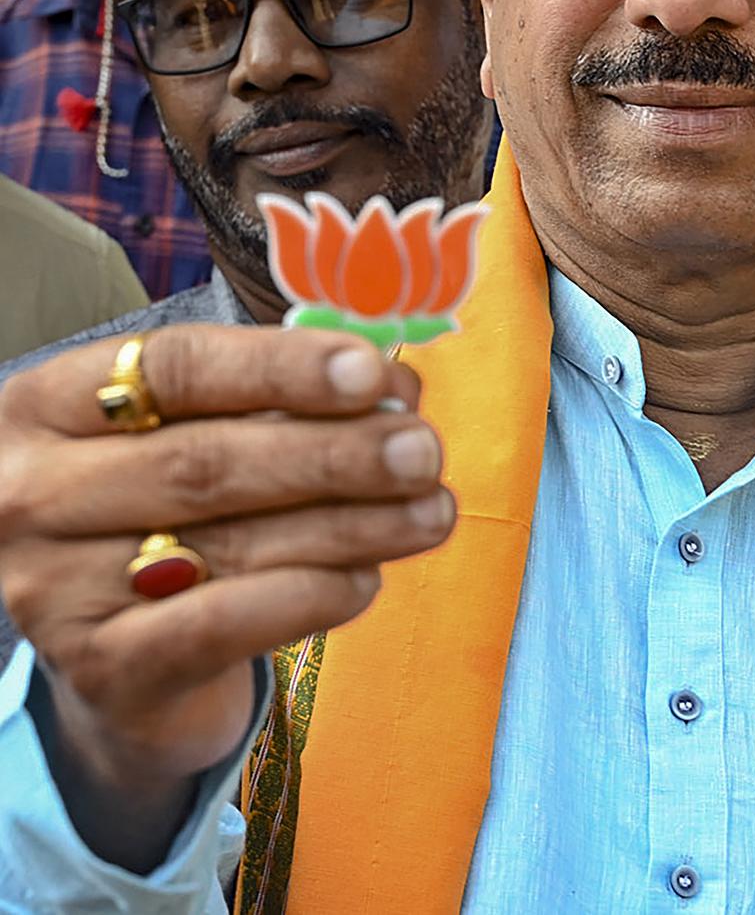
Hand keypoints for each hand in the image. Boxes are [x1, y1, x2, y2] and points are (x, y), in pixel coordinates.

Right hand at [0, 325, 453, 866]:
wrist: (125, 654)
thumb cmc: (177, 510)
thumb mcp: (205, 434)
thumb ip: (283, 402)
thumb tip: (395, 386)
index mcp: (50, 403)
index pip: (175, 367)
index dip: (282, 367)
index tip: (374, 371)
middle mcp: (32, 491)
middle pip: (207, 460)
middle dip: (336, 452)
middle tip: (424, 451)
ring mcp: (54, 587)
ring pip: (229, 541)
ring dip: (352, 523)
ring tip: (432, 510)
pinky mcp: (102, 670)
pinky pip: (224, 626)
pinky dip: (310, 595)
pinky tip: (370, 577)